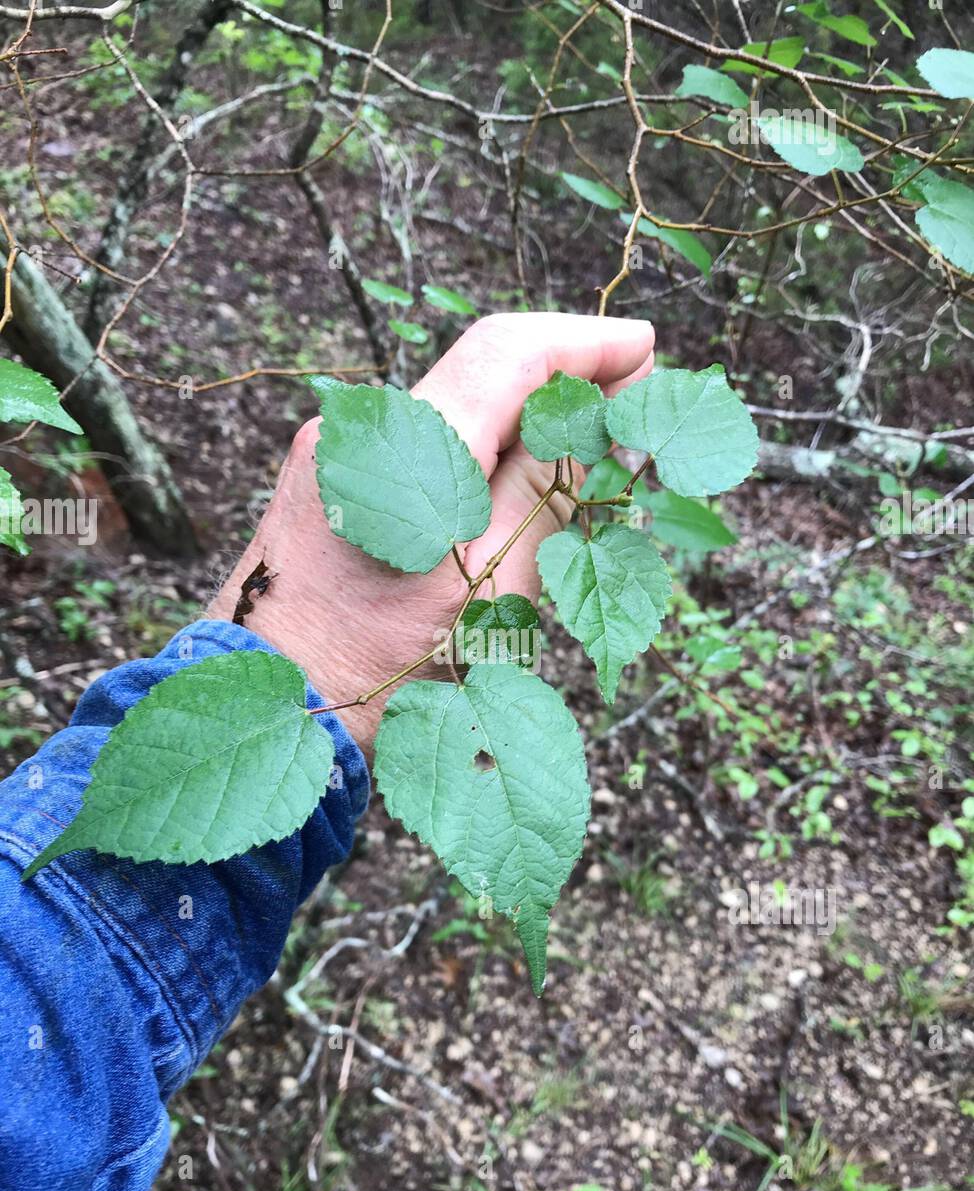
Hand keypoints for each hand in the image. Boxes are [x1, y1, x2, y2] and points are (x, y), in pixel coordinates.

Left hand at [209, 312, 655, 756]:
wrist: (271, 711)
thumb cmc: (380, 669)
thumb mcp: (488, 586)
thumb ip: (546, 491)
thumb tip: (599, 422)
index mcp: (407, 447)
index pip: (511, 351)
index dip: (589, 345)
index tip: (648, 352)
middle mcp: (362, 428)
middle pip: (484, 371)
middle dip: (564, 384)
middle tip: (628, 419)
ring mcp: (336, 451)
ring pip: (454, 409)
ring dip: (522, 423)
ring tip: (582, 468)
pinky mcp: (327, 480)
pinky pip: (419, 445)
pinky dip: (476, 453)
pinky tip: (512, 494)